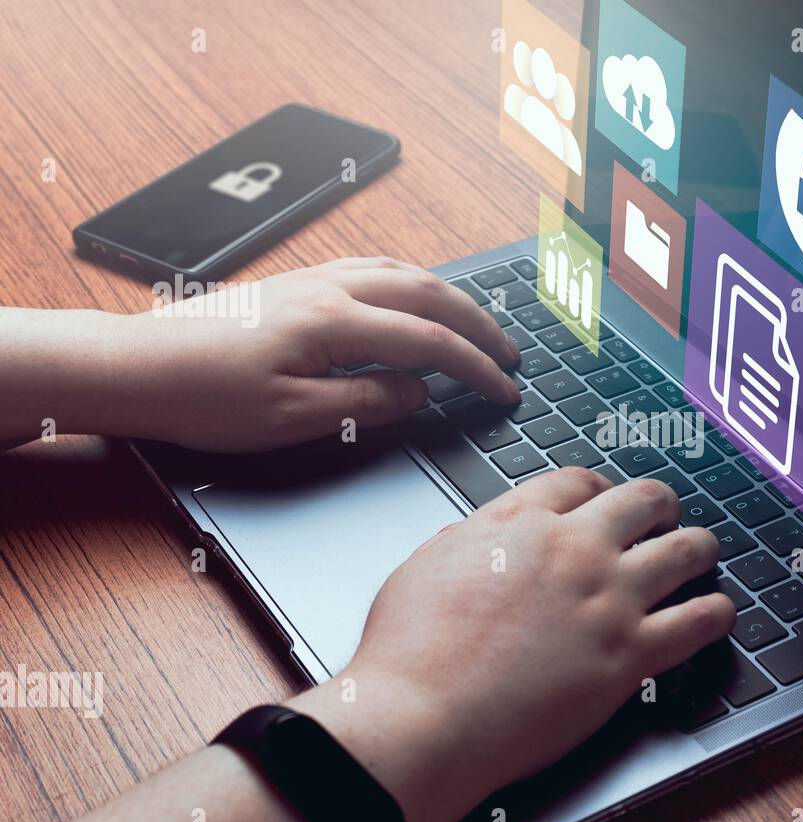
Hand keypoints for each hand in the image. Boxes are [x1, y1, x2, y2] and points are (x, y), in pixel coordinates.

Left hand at [117, 257, 520, 451]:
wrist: (136, 366)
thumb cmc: (203, 396)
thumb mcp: (291, 418)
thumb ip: (365, 403)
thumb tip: (417, 392)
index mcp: (332, 322)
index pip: (428, 341)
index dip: (475, 367)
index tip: (505, 388)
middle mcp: (328, 288)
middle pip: (428, 293)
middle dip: (478, 324)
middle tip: (510, 353)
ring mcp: (312, 279)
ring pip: (403, 271)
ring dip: (450, 296)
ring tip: (477, 325)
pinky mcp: (296, 283)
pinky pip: (373, 267)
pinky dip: (412, 282)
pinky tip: (415, 297)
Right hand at [291, 468, 735, 821]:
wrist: (423, 717)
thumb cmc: (411, 653)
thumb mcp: (427, 564)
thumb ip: (469, 537)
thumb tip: (486, 531)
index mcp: (523, 525)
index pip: (578, 482)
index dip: (599, 486)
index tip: (606, 496)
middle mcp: (576, 552)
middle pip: (643, 501)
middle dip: (659, 505)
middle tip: (664, 516)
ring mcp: (610, 600)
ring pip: (685, 550)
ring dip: (699, 546)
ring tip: (703, 552)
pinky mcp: (630, 655)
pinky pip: (698, 621)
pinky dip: (716, 611)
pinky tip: (717, 611)